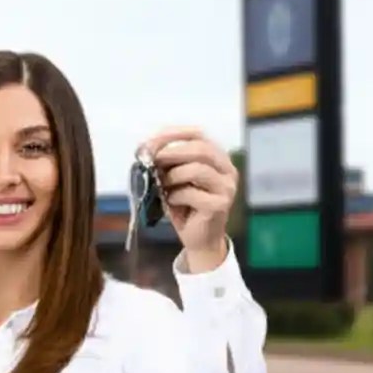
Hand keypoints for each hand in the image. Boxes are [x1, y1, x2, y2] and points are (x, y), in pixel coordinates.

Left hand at [138, 126, 237, 271]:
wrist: (199, 238)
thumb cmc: (185, 206)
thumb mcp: (173, 180)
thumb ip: (166, 164)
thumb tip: (145, 149)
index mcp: (217, 158)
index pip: (198, 134)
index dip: (174, 133)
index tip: (151, 140)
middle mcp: (227, 170)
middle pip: (201, 149)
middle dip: (172, 152)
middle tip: (153, 161)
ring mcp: (227, 188)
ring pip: (197, 169)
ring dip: (173, 175)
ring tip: (163, 185)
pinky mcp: (220, 205)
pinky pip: (192, 193)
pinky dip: (175, 195)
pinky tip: (171, 201)